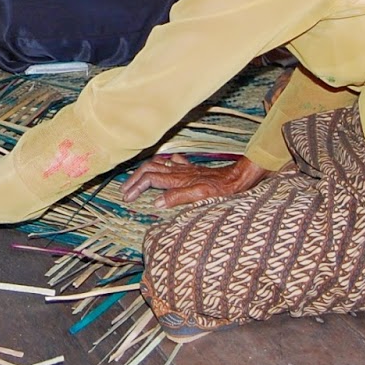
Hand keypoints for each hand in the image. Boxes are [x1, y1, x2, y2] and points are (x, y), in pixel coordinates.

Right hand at [121, 154, 268, 207]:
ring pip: (157, 164)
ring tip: (135, 179)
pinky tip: (162, 167)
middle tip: (125, 190)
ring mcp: (185, 168)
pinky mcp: (192, 168)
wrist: (239, 177)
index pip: (149, 179)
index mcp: (177, 179)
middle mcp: (178, 171)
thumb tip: (156, 202)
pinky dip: (162, 164)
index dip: (136, 188)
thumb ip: (177, 197)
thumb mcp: (201, 196)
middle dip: (134, 179)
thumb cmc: (222, 189)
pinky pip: (172, 162)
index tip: (127, 198)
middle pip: (148, 169)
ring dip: (144, 170)